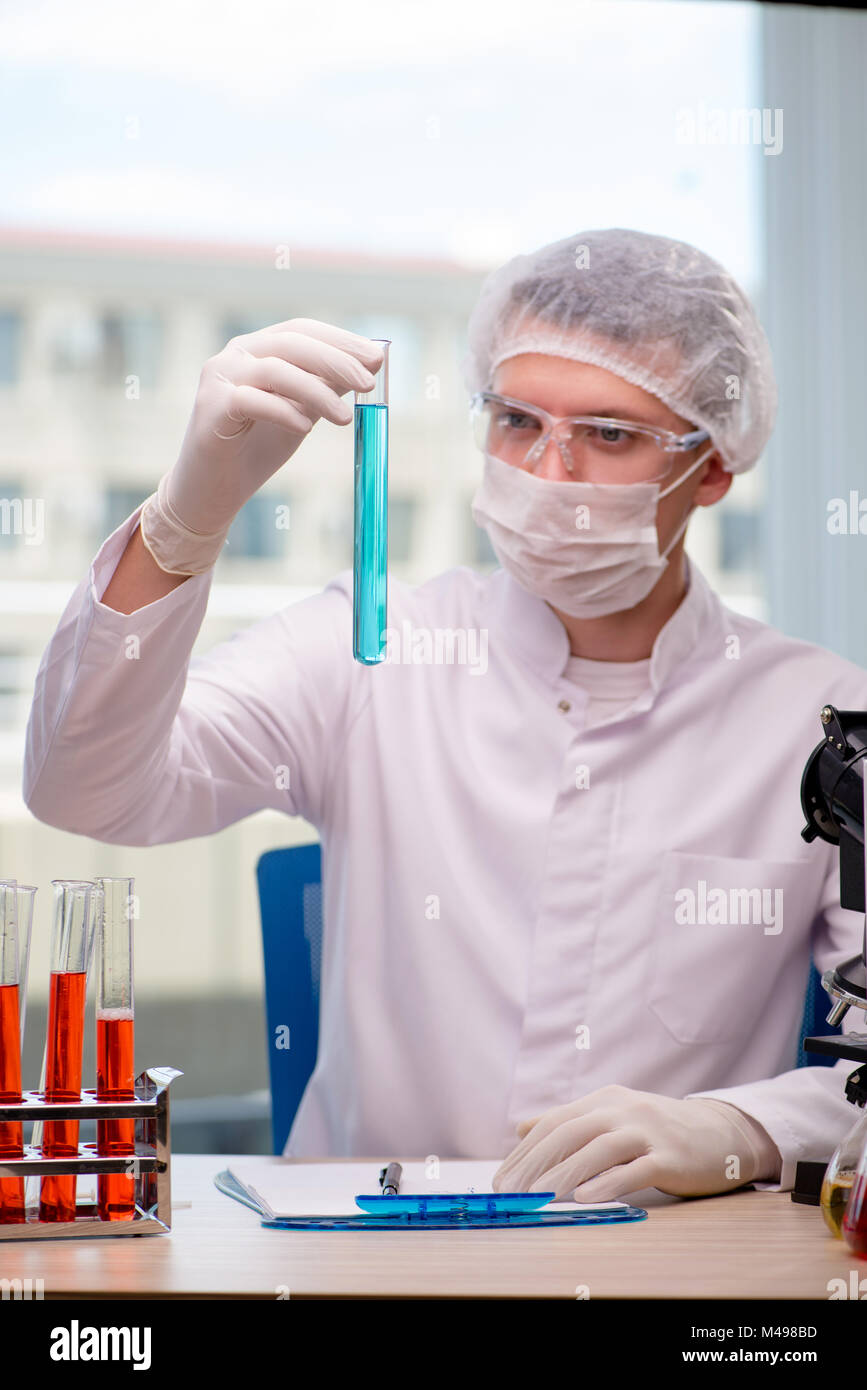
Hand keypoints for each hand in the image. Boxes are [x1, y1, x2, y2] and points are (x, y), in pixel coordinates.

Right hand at [141, 318, 383, 572]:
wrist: (213, 489)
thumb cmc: (257, 447)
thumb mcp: (303, 412)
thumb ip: (329, 386)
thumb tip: (373, 363)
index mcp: (258, 348)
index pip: (302, 330)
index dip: (341, 340)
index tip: (377, 358)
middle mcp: (236, 354)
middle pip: (292, 344)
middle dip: (336, 361)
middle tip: (368, 384)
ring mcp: (220, 377)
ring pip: (276, 370)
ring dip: (317, 392)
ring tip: (345, 418)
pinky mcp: (211, 407)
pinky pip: (252, 401)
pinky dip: (283, 412)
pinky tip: (305, 428)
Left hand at [492, 1085, 776, 1200]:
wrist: (721, 1132)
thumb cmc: (659, 1130)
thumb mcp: (613, 1116)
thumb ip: (570, 1122)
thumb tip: (522, 1129)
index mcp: (604, 1100)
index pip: (555, 1123)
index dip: (525, 1151)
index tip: (502, 1178)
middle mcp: (622, 1109)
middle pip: (570, 1133)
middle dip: (535, 1163)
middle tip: (512, 1191)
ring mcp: (647, 1131)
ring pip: (598, 1150)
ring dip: (564, 1174)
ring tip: (538, 1196)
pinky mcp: (670, 1156)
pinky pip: (634, 1169)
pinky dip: (608, 1183)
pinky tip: (585, 1198)